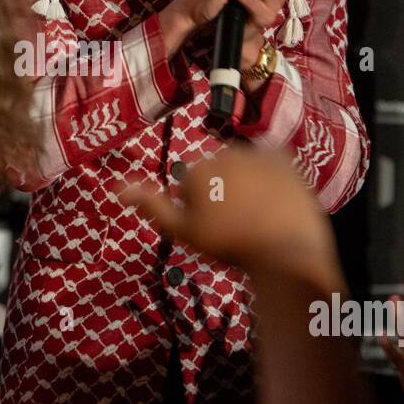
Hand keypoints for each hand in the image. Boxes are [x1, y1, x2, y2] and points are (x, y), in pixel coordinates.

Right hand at [119, 144, 337, 286]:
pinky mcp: (284, 160)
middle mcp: (224, 153)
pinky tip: (272, 200)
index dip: (197, 211)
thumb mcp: (184, 231)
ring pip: (241, 169)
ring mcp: (256, 154)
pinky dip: (268, 177)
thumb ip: (152, 207)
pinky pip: (269, 164)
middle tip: (234, 225)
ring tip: (256, 216)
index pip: (189, 188)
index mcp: (197, 170)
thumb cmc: (229, 244)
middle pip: (215, 175)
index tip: (212, 230)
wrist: (285, 250)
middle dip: (219, 194)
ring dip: (244, 186)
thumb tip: (117, 188)